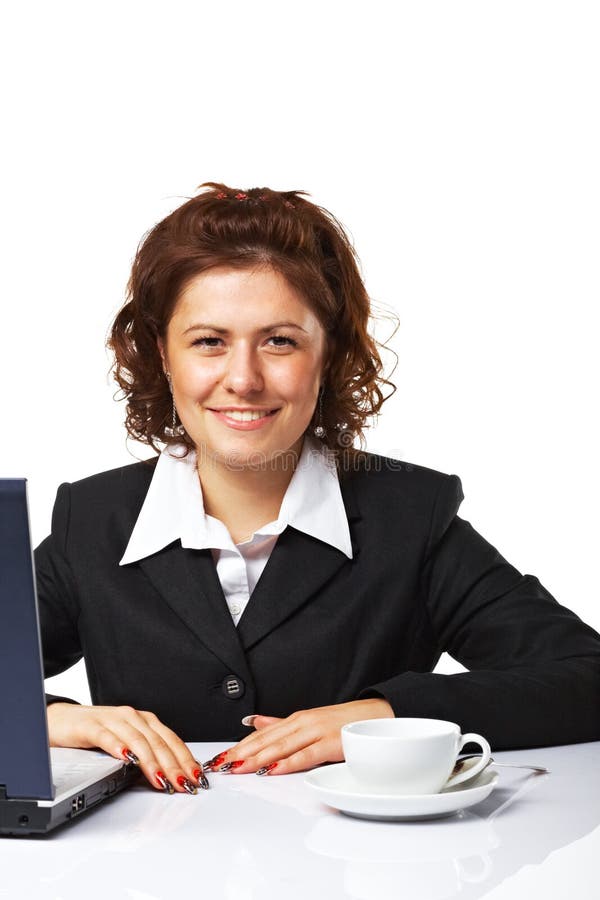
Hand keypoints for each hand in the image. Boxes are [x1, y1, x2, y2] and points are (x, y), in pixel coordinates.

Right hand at [46, 702, 207, 793]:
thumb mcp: (127, 743)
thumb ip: (147, 754)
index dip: (186, 759)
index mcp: (145, 721)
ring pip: (138, 740)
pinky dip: (118, 747)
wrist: (62, 719)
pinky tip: (126, 758)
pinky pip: (107, 736)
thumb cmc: (97, 732)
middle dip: (174, 766)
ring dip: (152, 762)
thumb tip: (171, 776)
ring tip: (162, 779)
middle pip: (159, 742)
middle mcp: (133, 717)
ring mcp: (113, 720)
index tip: (197, 778)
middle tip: (185, 784)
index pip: (172, 741)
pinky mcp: (91, 725)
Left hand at [207, 698, 393, 775]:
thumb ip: (280, 725)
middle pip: (266, 740)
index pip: (261, 734)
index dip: (239, 745)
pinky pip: (306, 756)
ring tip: (238, 767)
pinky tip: (272, 769)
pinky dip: (288, 762)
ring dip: (257, 757)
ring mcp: (316, 732)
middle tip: (221, 765)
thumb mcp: (308, 722)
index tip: (220, 757)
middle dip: (241, 753)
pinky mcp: (331, 744)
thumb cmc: (343, 723)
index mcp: (296, 720)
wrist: (377, 716)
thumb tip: (253, 722)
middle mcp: (303, 723)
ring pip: (281, 746)